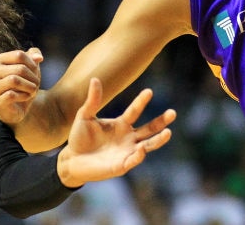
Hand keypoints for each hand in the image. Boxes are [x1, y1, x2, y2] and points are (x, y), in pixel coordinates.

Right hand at [0, 47, 42, 124]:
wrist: (18, 106)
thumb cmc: (23, 83)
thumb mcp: (30, 66)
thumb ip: (34, 55)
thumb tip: (39, 57)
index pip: (19, 55)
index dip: (32, 63)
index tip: (36, 72)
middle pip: (20, 69)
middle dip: (33, 77)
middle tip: (36, 84)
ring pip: (14, 80)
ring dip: (30, 86)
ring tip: (33, 90)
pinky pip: (12, 95)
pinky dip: (24, 96)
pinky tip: (25, 97)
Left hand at [56, 78, 174, 186]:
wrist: (71, 159)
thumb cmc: (79, 137)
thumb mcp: (84, 115)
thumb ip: (92, 100)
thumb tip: (95, 79)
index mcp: (121, 124)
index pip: (134, 111)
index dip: (141, 101)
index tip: (149, 91)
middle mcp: (128, 137)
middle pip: (149, 129)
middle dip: (161, 121)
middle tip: (173, 113)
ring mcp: (127, 152)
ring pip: (148, 145)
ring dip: (158, 140)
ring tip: (168, 132)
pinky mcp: (121, 166)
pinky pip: (134, 160)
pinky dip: (139, 155)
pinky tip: (142, 148)